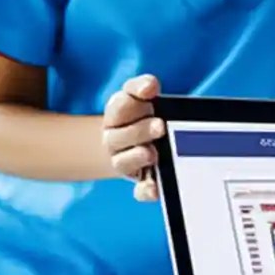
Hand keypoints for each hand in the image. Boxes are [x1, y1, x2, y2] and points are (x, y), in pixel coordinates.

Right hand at [101, 75, 164, 200]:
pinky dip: (146, 190)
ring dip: (136, 157)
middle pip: (119, 137)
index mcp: (116, 115)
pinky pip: (139, 189)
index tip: (151, 90)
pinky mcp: (140, 180)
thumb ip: (143, 87)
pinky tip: (155, 188)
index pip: (118, 105)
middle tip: (159, 126)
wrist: (133, 142)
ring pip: (123, 163)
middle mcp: (115, 140)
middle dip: (138, 131)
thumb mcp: (140, 96)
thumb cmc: (141, 115)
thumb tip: (150, 85)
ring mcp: (125, 162)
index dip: (131, 98)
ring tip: (152, 152)